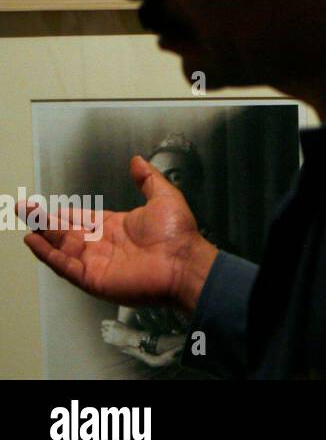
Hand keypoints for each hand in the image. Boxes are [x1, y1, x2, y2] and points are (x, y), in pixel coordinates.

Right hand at [21, 155, 214, 312]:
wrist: (184, 262)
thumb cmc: (179, 234)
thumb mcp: (164, 197)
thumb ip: (147, 179)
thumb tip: (137, 160)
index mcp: (115, 227)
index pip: (82, 219)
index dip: (64, 213)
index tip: (47, 206)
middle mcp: (102, 244)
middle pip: (66, 232)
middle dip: (46, 220)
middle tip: (26, 209)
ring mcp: (96, 262)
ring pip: (61, 247)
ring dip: (43, 235)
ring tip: (26, 220)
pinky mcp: (93, 278)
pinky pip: (64, 266)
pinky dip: (47, 255)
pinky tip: (34, 241)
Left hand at [100, 319, 134, 348]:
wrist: (132, 337)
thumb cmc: (127, 330)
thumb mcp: (120, 324)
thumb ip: (112, 325)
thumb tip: (102, 328)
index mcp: (114, 322)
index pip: (103, 322)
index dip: (104, 324)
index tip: (106, 326)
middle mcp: (111, 327)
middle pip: (103, 328)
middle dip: (105, 330)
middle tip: (110, 332)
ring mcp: (110, 334)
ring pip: (103, 334)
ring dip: (106, 334)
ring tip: (112, 335)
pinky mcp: (110, 340)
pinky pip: (105, 339)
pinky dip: (107, 339)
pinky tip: (112, 339)